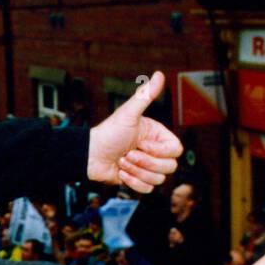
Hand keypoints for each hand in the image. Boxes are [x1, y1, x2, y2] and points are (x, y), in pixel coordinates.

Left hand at [86, 71, 181, 192]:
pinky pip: (148, 190)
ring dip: (136, 172)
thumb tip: (160, 74)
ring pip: (159, 180)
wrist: (88, 155)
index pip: (176, 150)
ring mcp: (147, 167)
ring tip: (121, 162)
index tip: (141, 144)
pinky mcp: (138, 180)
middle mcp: (155, 152)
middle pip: (170, 167)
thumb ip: (145, 96)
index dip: (160, 151)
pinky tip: (120, 172)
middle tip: (127, 154)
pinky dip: (133, 183)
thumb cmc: (108, 132)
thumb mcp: (128, 114)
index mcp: (157, 136)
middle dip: (146, 163)